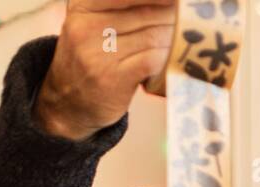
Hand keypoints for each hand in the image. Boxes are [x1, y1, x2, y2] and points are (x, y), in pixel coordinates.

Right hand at [34, 0, 176, 139]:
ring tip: (186, 38)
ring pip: (152, 36)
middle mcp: (86, 27)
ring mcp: (98, 53)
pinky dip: (167, 58)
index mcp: (82, 8)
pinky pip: (152, 60)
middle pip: (144, 13)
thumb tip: (165, 3)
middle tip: (191, 18)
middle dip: (172, 16)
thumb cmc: (89, 61)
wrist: (68, 103)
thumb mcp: (90, 27)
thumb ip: (116, 11)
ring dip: (174, 37)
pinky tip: (173, 58)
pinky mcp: (113, 77)